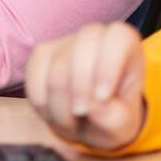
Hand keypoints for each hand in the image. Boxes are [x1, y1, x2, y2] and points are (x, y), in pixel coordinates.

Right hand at [25, 22, 147, 150]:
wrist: (88, 121)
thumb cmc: (111, 116)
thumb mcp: (122, 124)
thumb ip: (114, 117)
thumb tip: (94, 108)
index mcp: (126, 44)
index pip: (118, 37)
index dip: (108, 66)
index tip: (102, 98)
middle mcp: (96, 36)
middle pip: (83, 48)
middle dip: (79, 88)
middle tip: (81, 114)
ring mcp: (65, 42)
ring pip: (57, 67)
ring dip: (60, 104)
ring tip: (70, 123)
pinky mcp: (42, 54)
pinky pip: (35, 73)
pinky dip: (41, 101)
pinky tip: (52, 114)